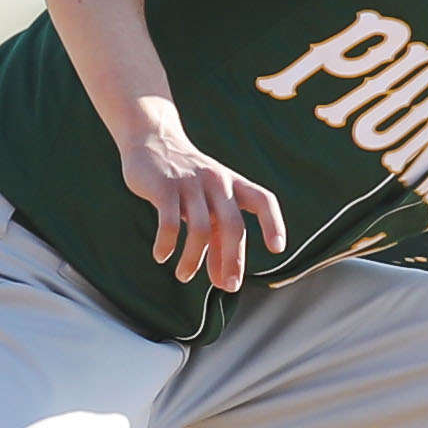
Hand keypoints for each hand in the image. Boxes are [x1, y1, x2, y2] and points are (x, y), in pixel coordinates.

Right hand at [118, 101, 286, 291]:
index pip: (263, 200)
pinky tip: (161, 257)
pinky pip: (168, 222)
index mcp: (234, 184)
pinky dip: (166, 244)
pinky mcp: (164, 187)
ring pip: (200, 229)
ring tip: (184, 276)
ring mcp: (190, 183)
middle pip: (233, 224)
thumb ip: (218, 240)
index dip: (273, 223)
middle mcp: (217, 181)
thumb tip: (224, 282)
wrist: (151, 141)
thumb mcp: (207, 205)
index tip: (277, 248)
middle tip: (229, 286)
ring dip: (193, 259)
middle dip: (233, 259)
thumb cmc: (186, 182)